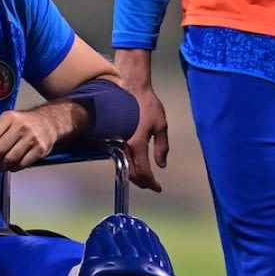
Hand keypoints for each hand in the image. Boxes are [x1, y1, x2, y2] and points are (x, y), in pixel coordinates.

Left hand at [0, 108, 61, 171]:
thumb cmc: (25, 122)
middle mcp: (21, 126)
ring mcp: (31, 138)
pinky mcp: (40, 149)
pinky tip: (11, 165)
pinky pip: (22, 164)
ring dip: (1, 166)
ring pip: (10, 159)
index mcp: (9, 118)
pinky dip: (14, 168)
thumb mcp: (8, 120)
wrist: (48, 121)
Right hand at [114, 49, 167, 191]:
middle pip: (131, 174)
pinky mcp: (112, 137)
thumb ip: (161, 147)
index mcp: (137, 144)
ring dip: (134, 175)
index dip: (151, 183)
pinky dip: (128, 164)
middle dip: (142, 182)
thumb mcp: (161, 124)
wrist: (129, 87)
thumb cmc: (146, 104)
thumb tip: (161, 165)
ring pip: (124, 166)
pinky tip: (134, 163)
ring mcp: (116, 142)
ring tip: (145, 176)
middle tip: (151, 184)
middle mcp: (124, 146)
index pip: (143, 172)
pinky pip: (119, 157)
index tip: (158, 188)